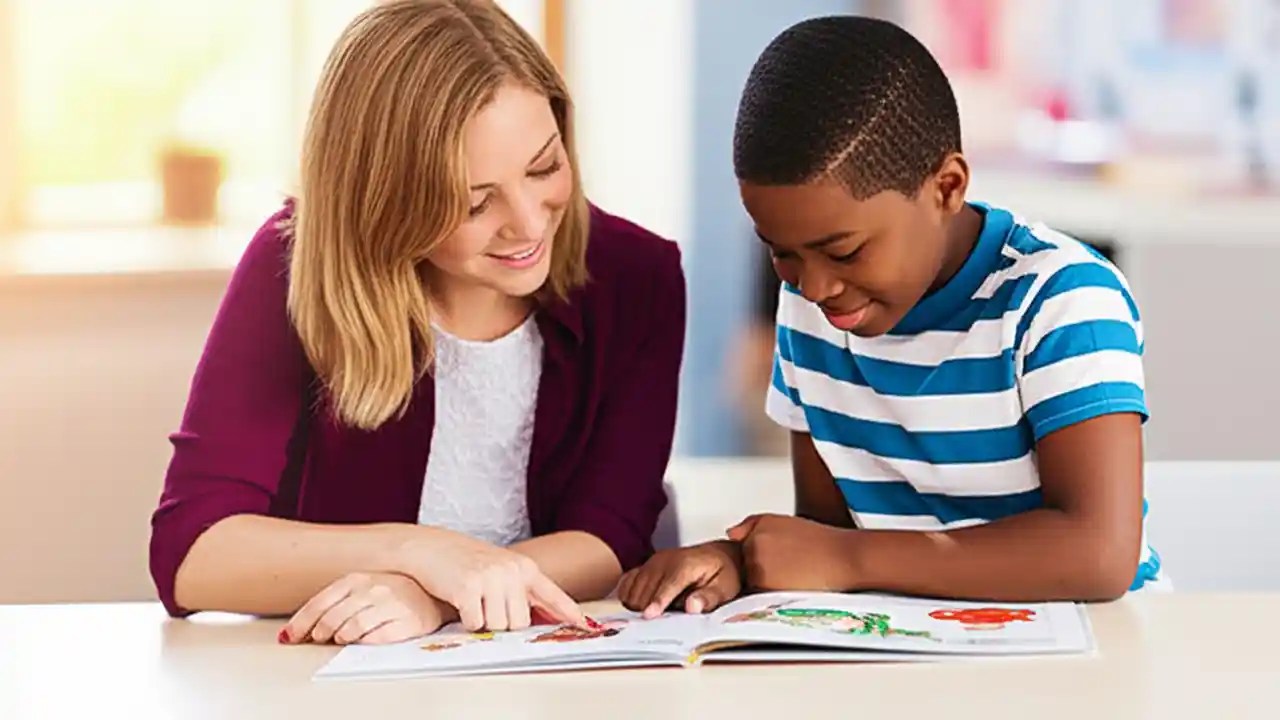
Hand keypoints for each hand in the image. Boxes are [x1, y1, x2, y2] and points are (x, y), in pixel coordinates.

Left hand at [281, 572, 447, 644]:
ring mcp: (392, 604)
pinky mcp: (408, 621)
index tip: (290, 637)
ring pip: (353, 628)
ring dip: (341, 638)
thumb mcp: (362, 588)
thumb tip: (302, 628)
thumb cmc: (392, 593)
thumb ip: (335, 603)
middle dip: (320, 633)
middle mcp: (374, 588)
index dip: (301, 622)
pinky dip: (365, 642)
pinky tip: (363, 640)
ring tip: (341, 639)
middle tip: (318, 639)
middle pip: (333, 617)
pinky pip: (378, 638)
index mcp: (357, 579)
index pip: (320, 603)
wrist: (433, 594)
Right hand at [399, 528, 585, 631]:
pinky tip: (460, 603)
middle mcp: (511, 571)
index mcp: (524, 567)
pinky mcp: (469, 588)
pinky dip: (467, 621)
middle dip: (503, 622)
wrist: (431, 547)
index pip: (552, 594)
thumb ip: (521, 590)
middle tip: (486, 605)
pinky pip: (476, 624)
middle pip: (520, 623)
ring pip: (498, 626)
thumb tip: (541, 619)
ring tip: (473, 601)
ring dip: (484, 622)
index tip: (584, 625)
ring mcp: (491, 578)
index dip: (568, 611)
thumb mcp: (500, 568)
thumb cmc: (466, 562)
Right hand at [617, 541, 741, 617]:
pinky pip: (628, 581)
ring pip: (634, 588)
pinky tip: (637, 605)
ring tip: (652, 616)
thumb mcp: (725, 587)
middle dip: (647, 609)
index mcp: (686, 565)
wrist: (718, 556)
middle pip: (646, 590)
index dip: (658, 602)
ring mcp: (653, 562)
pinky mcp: (647, 566)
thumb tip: (693, 606)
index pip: (668, 585)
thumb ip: (709, 598)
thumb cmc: (722, 572)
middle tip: (659, 624)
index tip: (649, 615)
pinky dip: (628, 594)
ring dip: (637, 605)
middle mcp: (666, 561)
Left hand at [727, 514, 858, 590]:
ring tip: (792, 575)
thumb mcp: (785, 522)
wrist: (842, 557)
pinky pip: (757, 594)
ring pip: (750, 580)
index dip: (759, 555)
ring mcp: (757, 566)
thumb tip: (730, 534)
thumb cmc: (821, 542)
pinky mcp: (764, 586)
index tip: (778, 557)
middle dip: (760, 568)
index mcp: (758, 527)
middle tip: (789, 566)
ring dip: (764, 582)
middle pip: (744, 564)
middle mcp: (754, 545)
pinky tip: (791, 584)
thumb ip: (753, 525)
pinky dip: (769, 593)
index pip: (741, 546)